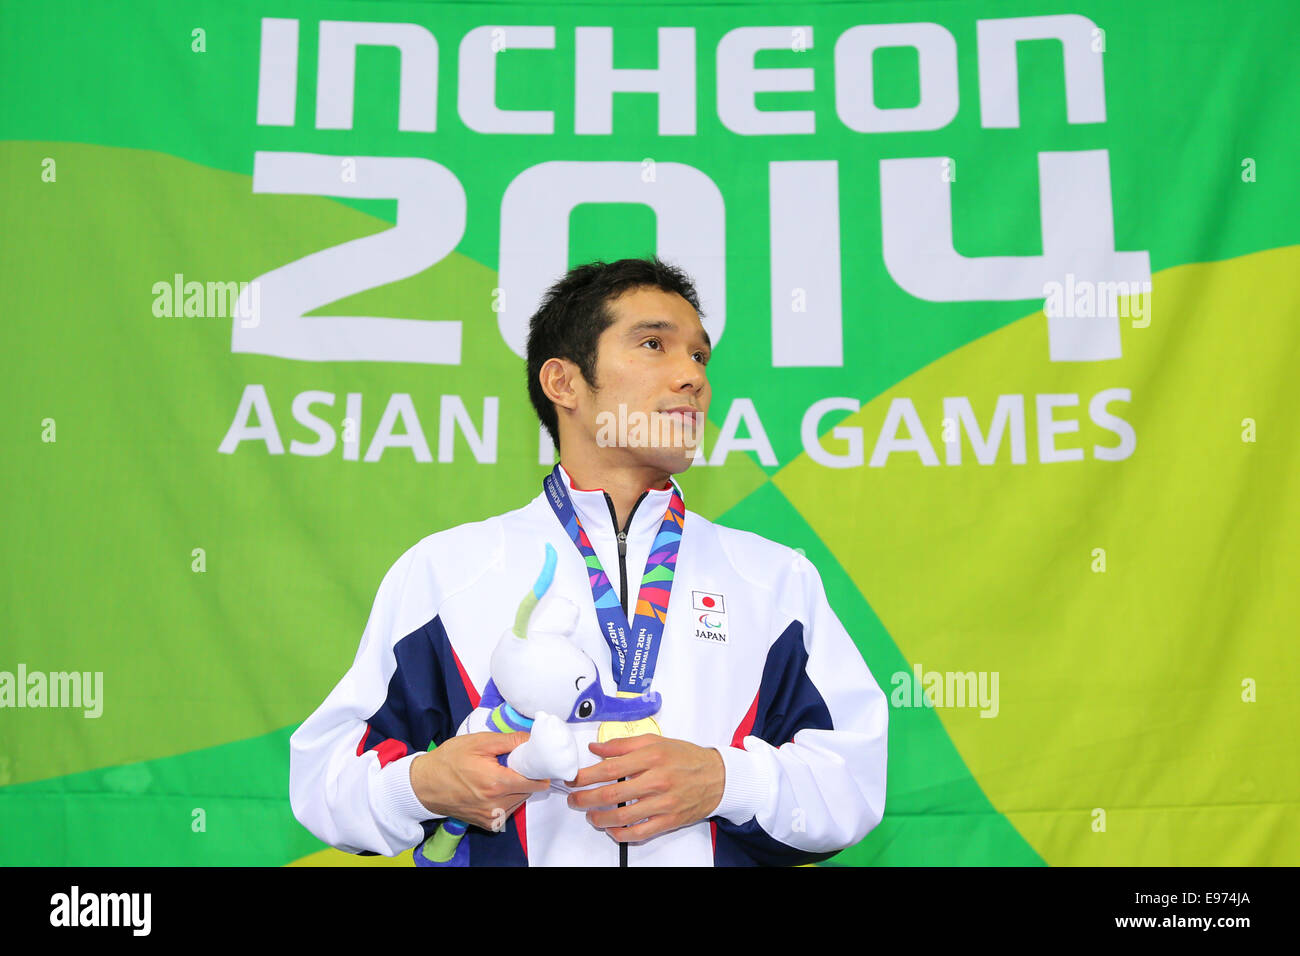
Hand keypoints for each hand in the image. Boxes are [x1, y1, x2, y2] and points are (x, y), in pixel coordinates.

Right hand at [410, 731, 549, 829]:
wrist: (424, 784)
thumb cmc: (449, 760)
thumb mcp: (479, 741)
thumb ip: (510, 741)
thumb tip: (532, 739)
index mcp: (497, 783)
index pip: (536, 781)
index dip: (537, 767)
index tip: (533, 759)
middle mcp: (497, 805)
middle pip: (529, 790)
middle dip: (525, 776)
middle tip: (509, 763)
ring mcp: (492, 817)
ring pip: (520, 800)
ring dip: (516, 788)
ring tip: (497, 775)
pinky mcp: (488, 824)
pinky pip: (509, 810)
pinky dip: (506, 798)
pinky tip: (491, 788)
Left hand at [565, 735, 724, 843]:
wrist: (718, 776)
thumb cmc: (686, 757)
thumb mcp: (656, 741)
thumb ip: (623, 745)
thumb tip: (596, 748)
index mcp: (651, 757)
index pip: (610, 769)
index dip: (586, 776)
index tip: (573, 778)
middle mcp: (657, 780)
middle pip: (612, 795)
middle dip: (586, 799)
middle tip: (574, 799)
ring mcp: (664, 803)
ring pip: (623, 817)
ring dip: (600, 818)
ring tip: (590, 815)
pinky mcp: (670, 820)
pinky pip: (639, 833)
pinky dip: (621, 834)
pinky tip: (612, 829)